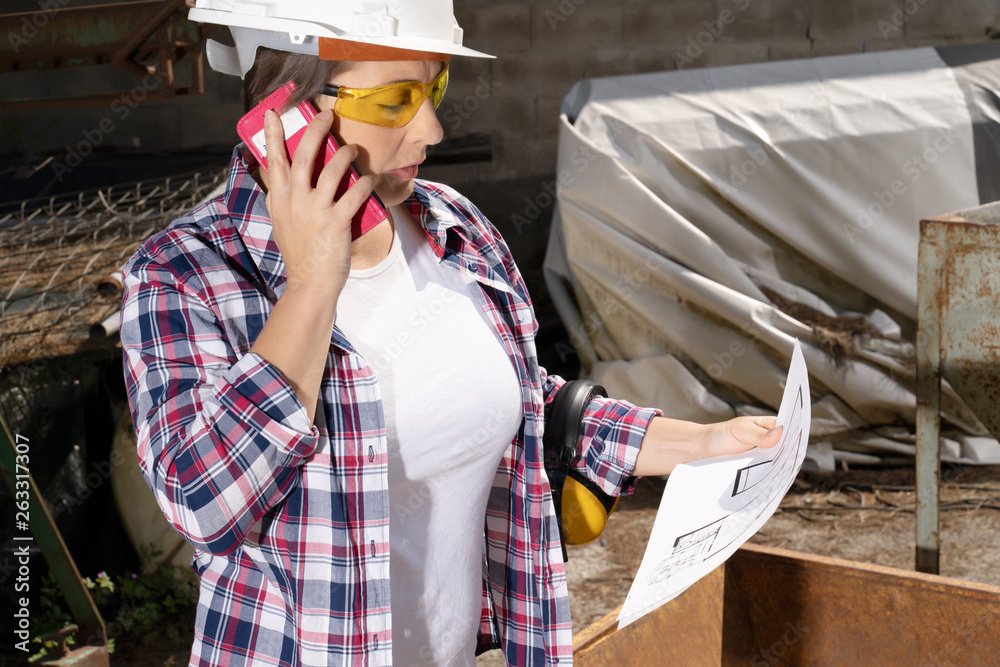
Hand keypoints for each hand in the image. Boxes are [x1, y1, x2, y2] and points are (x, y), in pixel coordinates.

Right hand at [261, 108, 374, 296]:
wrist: (310, 284)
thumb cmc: (301, 253)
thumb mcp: (284, 222)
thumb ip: (287, 198)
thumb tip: (294, 176)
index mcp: (279, 200)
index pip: (274, 160)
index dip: (273, 135)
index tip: (272, 113)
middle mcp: (294, 202)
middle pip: (302, 156)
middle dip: (315, 131)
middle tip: (325, 115)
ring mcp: (315, 211)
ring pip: (330, 171)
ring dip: (344, 155)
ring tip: (352, 148)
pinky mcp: (336, 223)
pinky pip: (353, 195)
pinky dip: (363, 184)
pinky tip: (368, 178)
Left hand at [633, 415, 781, 476]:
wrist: (702, 450)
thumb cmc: (720, 435)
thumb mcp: (740, 431)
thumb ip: (759, 433)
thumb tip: (779, 433)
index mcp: (769, 426)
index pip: (789, 431)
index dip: (795, 438)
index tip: (796, 446)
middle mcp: (770, 442)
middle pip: (787, 450)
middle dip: (789, 456)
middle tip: (790, 462)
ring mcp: (764, 457)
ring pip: (779, 464)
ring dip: (779, 469)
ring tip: (780, 473)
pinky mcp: (757, 470)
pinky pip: (767, 474)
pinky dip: (769, 477)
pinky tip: (770, 481)